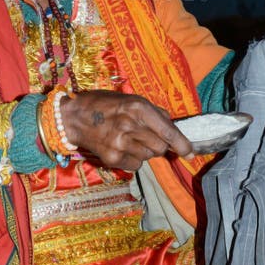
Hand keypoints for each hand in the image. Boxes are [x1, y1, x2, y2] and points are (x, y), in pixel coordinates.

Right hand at [60, 90, 191, 170]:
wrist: (74, 117)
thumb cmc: (104, 104)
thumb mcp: (131, 99)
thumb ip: (154, 113)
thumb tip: (172, 127)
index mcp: (138, 108)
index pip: (168, 131)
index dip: (182, 144)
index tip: (190, 153)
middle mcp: (130, 125)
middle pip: (160, 147)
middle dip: (159, 145)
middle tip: (146, 137)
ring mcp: (120, 143)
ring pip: (148, 157)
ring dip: (144, 151)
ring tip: (128, 139)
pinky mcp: (112, 158)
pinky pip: (135, 165)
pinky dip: (133, 159)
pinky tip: (121, 147)